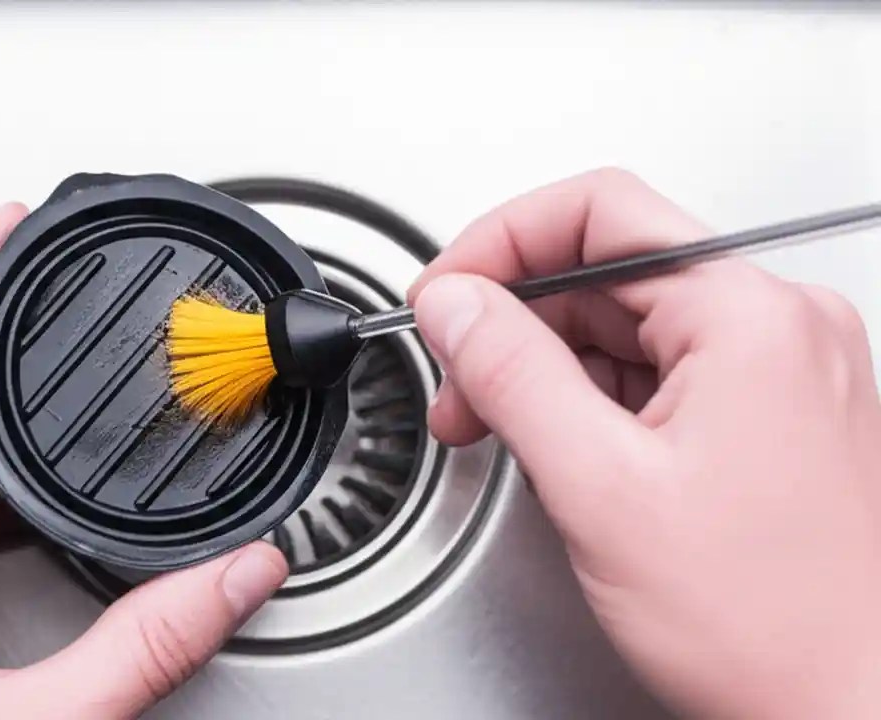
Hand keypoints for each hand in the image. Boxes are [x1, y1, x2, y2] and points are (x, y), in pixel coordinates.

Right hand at [408, 169, 880, 719]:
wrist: (857, 714)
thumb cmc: (770, 625)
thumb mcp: (599, 487)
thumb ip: (510, 374)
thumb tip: (454, 302)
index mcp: (749, 317)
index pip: (599, 213)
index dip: (499, 245)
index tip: (443, 296)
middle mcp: (780, 327)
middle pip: (608, 273)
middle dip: (513, 326)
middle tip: (457, 388)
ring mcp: (781, 372)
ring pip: (628, 329)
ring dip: (548, 372)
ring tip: (503, 436)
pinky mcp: (771, 417)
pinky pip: (659, 377)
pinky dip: (594, 406)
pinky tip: (565, 457)